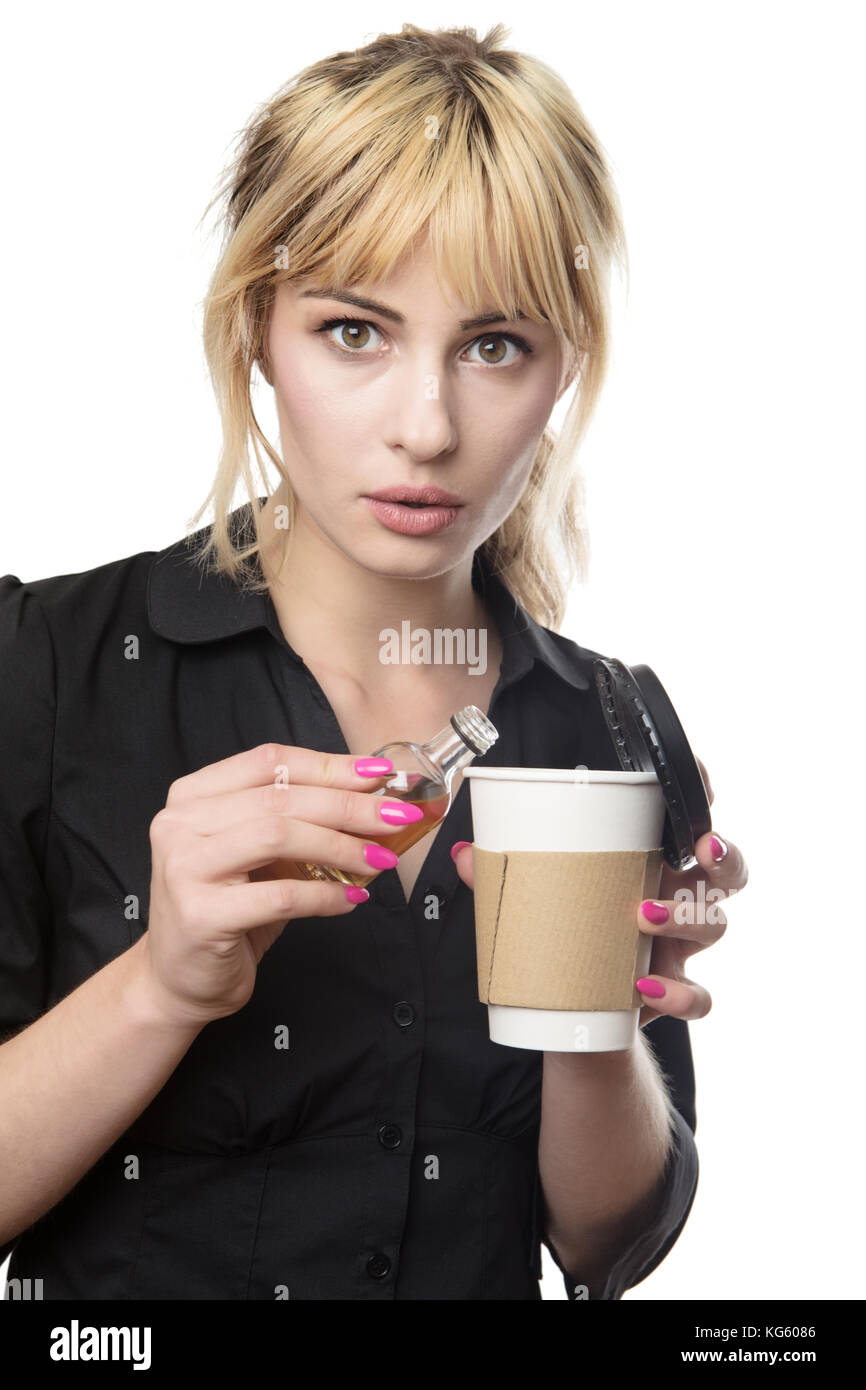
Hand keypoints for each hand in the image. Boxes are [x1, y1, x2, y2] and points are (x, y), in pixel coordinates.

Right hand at [142, 742, 406, 1027]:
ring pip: (278, 836)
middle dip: (349, 805)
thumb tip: (373, 803)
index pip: (269, 762)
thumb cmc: (227, 910)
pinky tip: (351, 898)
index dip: (329, 765)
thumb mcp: (257, 855)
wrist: (179, 979)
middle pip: (280, 798)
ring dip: (341, 845)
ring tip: (380, 858)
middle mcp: (180, 824)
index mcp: (193, 797)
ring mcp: (186, 868)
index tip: (379, 774)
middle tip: (397, 816)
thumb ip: (298, 822)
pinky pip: (280, 896)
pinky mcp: (201, 915)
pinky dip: (325, 895)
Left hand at [449, 756, 747, 1028]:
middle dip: (724, 855)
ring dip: (686, 915)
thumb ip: (506, 878)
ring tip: (642, 913)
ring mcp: (681, 948)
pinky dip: (681, 993)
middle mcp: (676, 899)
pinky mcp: (676, 993)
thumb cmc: (566, 942)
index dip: (704, 797)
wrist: (579, 1023)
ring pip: (716, 924)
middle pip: (727, 872)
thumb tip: (464, 854)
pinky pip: (701, 996)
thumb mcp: (539, 904)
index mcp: (649, 863)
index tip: (699, 782)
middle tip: (701, 851)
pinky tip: (645, 988)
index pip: (691, 821)